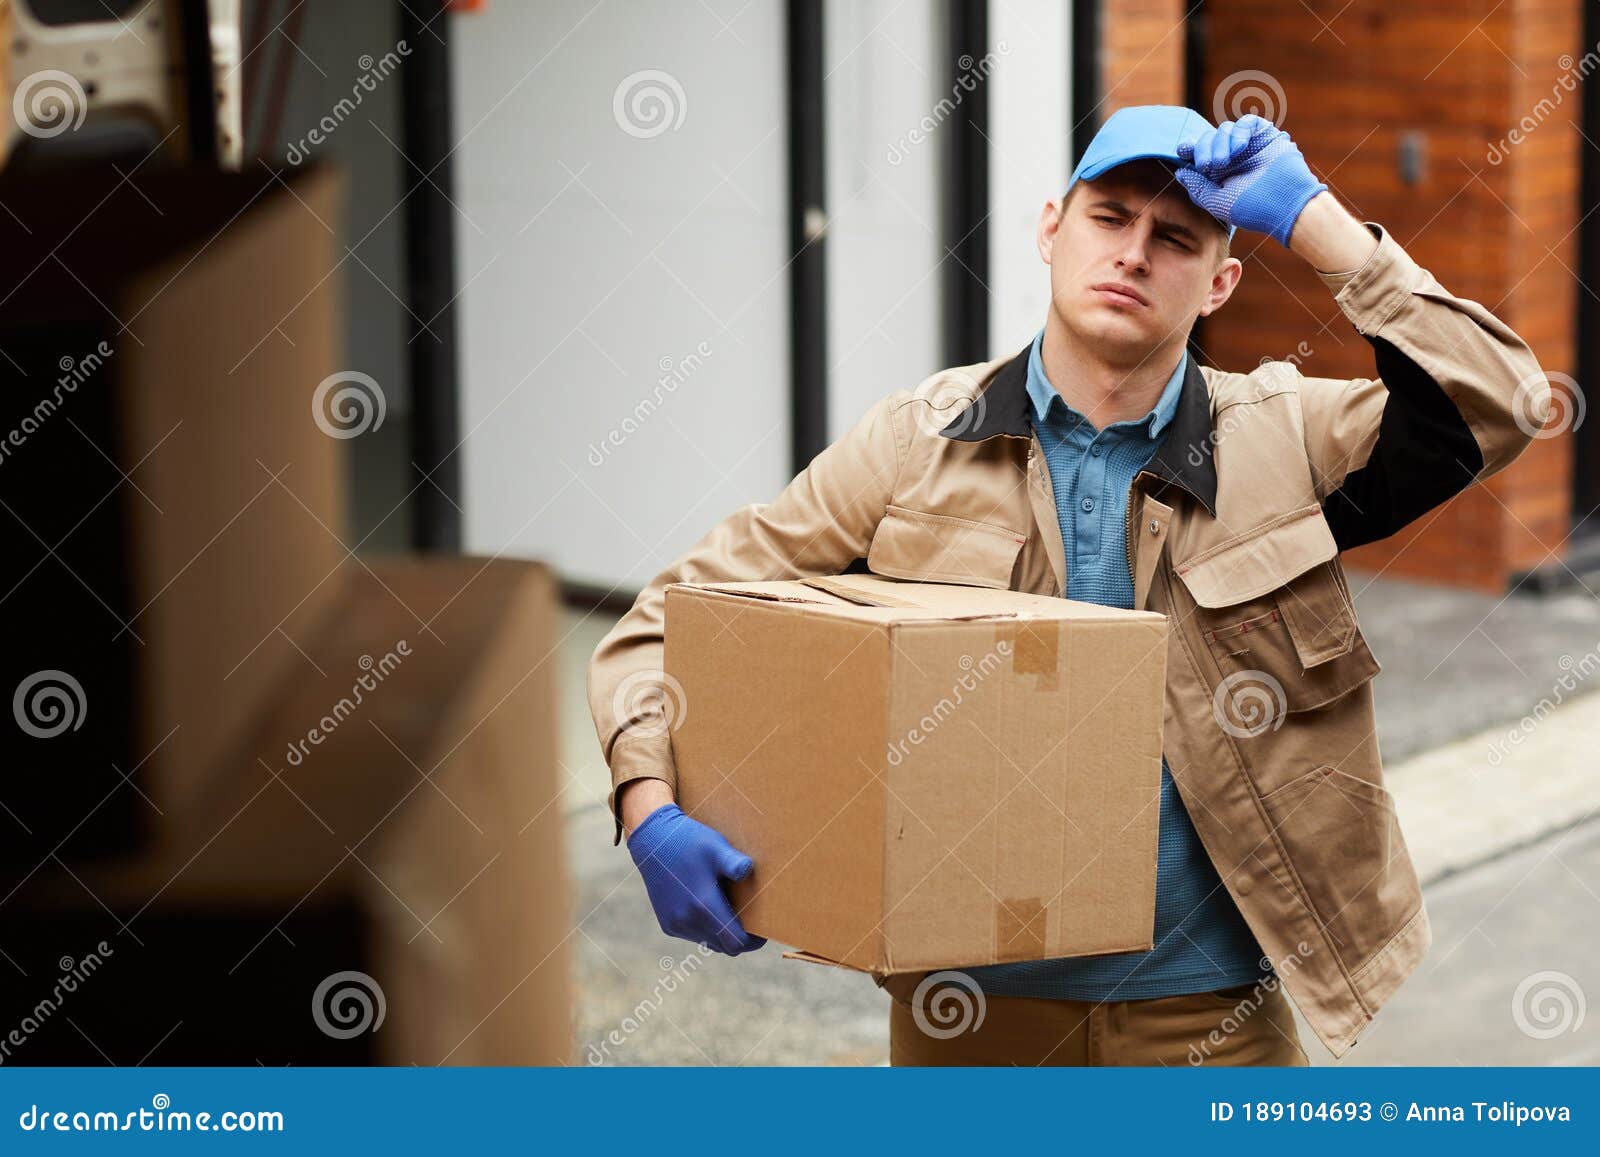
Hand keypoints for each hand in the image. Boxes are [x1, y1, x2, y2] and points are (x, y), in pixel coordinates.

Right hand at [626, 803, 766, 955]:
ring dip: (722, 934)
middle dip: (739, 937)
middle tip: (749, 918)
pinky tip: (708, 907)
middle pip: (725, 947)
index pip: (736, 943)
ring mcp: (676, 924)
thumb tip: (749, 871)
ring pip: (710, 943)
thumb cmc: (688, 842)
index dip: (753, 941)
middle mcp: (688, 921)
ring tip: (729, 910)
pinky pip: (695, 936)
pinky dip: (706, 928)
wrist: (652, 842)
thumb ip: (734, 862)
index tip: (762, 931)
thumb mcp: (715, 846)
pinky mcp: (668, 924)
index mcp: (703, 905)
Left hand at [1175, 114, 1326, 246]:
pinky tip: (1240, 148)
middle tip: (1208, 165)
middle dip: (1203, 149)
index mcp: (1219, 174)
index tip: (1182, 150)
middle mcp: (1232, 158)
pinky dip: (1240, 132)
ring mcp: (1248, 146)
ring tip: (1225, 162)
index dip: (1189, 149)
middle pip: (1208, 139)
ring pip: (1225, 129)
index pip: (1199, 155)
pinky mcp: (1264, 135)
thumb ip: (1197, 187)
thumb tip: (1180, 171)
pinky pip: (1246, 122)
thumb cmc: (1252, 208)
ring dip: (1221, 143)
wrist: (1285, 203)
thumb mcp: (1217, 202)